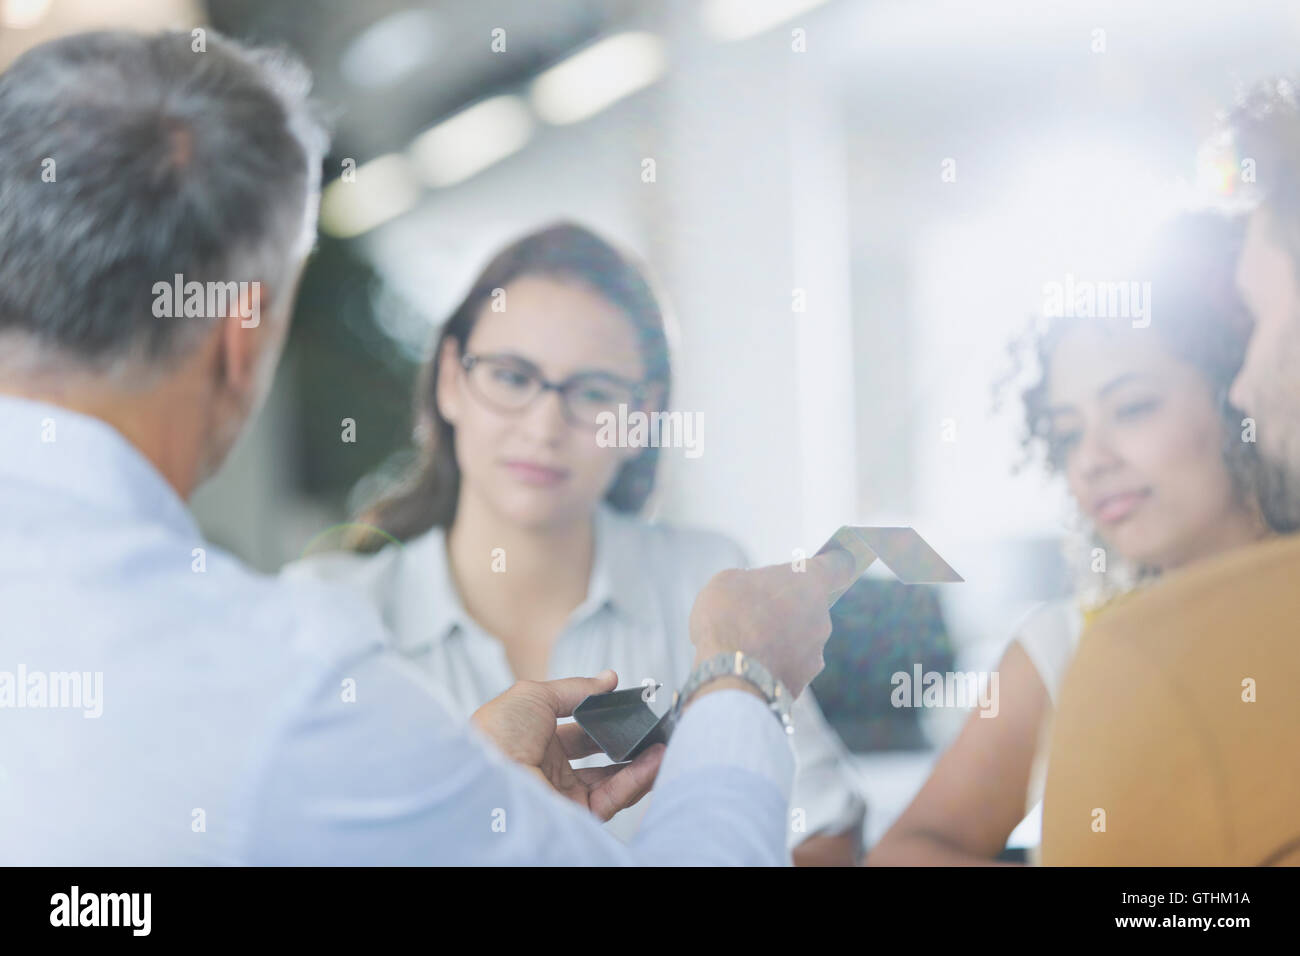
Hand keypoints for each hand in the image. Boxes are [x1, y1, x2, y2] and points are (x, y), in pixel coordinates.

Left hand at [471, 669, 663, 821]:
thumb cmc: (497, 734)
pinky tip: (656, 758)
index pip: (579, 731)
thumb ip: (576, 688)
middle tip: (653, 727)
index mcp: (535, 741)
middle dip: (627, 743)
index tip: (629, 704)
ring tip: (664, 741)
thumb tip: (608, 679)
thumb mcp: (535, 696)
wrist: (485, 780)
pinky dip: (638, 778)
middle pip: (599, 758)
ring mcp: (563, 794)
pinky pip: (614, 796)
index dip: (603, 717)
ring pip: (612, 779)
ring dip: (641, 761)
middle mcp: (550, 770)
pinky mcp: (577, 815)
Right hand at [688, 550, 856, 697]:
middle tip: (753, 613)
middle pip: (809, 606)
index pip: (838, 565)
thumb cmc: (728, 618)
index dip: (837, 561)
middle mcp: (821, 618)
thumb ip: (751, 582)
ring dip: (778, 639)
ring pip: (798, 640)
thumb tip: (752, 594)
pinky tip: (746, 666)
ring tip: (743, 644)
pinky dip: (771, 665)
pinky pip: (787, 667)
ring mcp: (815, 653)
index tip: (839, 557)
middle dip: (786, 608)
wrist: (730, 674)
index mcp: (809, 582)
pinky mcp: (802, 683)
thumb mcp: (728, 582)